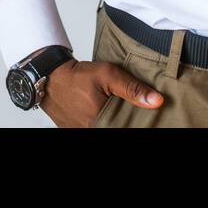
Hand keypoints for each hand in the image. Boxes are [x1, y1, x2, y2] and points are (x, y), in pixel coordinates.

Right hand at [38, 57, 162, 126]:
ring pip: (105, 127)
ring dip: (112, 121)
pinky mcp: (74, 130)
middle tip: (124, 108)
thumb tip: (157, 101)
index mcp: (101, 122)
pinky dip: (100, 121)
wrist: (51, 78)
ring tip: (112, 108)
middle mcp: (91, 130)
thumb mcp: (108, 75)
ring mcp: (81, 132)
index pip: (127, 127)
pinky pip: (93, 127)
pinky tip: (103, 111)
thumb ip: (133, 88)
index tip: (144, 117)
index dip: (137, 122)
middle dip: (124, 120)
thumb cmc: (77, 76)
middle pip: (117, 127)